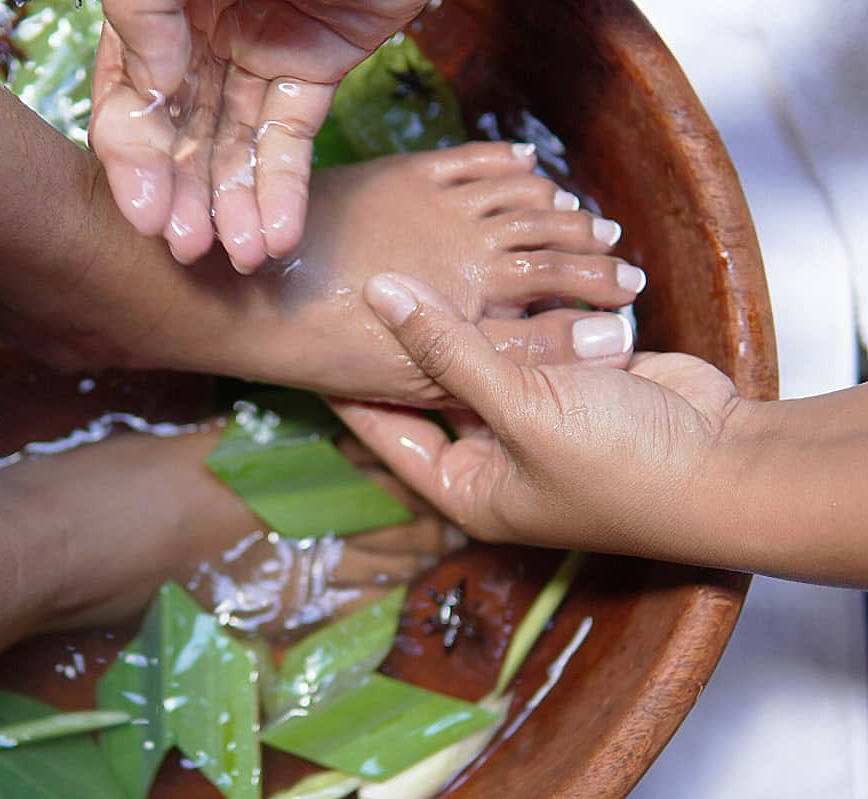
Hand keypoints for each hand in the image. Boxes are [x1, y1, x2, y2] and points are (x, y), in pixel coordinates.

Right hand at [89, 0, 426, 271]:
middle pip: (182, 132)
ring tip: (239, 257)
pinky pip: (292, 136)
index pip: (129, 95)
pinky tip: (276, 235)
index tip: (145, 214)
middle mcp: (198, 34)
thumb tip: (145, 95)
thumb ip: (145, 11)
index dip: (134, 158)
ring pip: (237, 145)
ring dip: (235, 205)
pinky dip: (285, 188)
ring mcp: (257, 52)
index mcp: (155, 7)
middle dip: (185, 194)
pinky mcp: (315, 67)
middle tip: (187, 249)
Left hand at [329, 273, 745, 562]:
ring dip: (460, 316)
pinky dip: (513, 309)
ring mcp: (535, 419)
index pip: (385, 432)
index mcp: (465, 486)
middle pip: (429, 392)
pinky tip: (484, 265)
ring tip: (406, 264)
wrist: (725, 464)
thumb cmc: (615, 463)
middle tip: (354, 289)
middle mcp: (492, 455)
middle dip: (404, 344)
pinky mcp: (574, 384)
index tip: (314, 338)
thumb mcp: (518, 407)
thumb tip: (381, 291)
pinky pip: (527, 343)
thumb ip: (447, 348)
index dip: (349, 386)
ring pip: (480, 360)